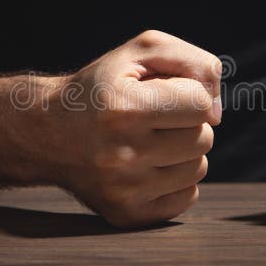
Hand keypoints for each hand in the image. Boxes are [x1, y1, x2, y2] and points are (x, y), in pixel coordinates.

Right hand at [36, 30, 221, 227]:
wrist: (48, 131)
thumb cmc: (104, 86)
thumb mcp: (142, 51)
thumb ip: (193, 63)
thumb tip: (217, 112)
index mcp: (124, 108)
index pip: (201, 104)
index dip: (189, 93)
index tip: (162, 93)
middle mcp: (121, 153)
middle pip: (204, 138)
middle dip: (186, 123)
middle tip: (153, 118)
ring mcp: (123, 189)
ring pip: (198, 168)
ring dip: (183, 151)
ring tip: (149, 141)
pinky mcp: (126, 214)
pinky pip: (187, 198)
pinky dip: (175, 180)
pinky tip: (147, 166)